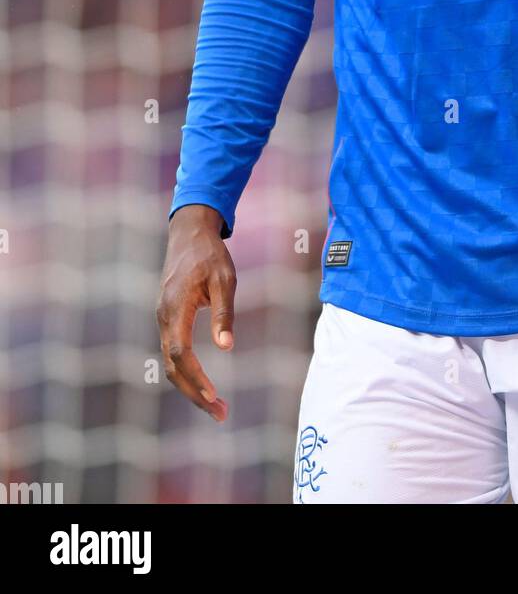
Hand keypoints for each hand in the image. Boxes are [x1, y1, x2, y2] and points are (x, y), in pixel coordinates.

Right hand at [157, 204, 235, 420]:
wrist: (189, 233)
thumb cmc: (210, 254)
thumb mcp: (225, 278)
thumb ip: (224, 312)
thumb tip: (226, 346)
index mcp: (175, 307)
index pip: (179, 352)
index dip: (194, 376)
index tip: (213, 394)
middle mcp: (164, 317)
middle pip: (172, 366)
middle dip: (194, 393)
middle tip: (220, 413)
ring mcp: (163, 319)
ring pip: (171, 363)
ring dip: (190, 387)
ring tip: (216, 405)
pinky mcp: (168, 319)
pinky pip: (173, 352)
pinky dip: (186, 373)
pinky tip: (202, 384)